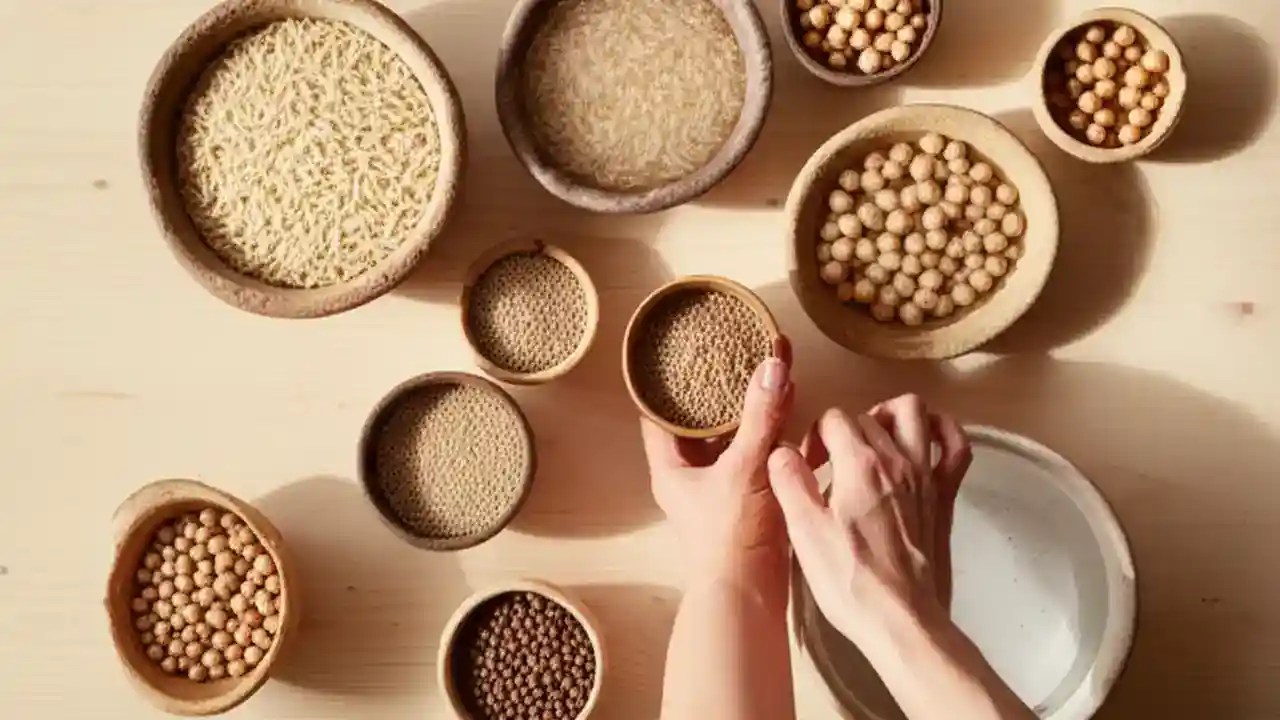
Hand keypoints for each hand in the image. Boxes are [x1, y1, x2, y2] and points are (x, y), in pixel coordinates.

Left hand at [641, 338, 793, 586]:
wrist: (750, 596)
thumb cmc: (730, 535)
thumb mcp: (745, 468)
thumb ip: (762, 416)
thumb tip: (773, 364)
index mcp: (672, 465)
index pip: (659, 411)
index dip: (669, 380)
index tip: (686, 350)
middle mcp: (693, 474)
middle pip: (704, 422)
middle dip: (726, 390)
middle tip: (742, 352)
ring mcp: (724, 488)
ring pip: (738, 440)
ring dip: (759, 413)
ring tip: (778, 375)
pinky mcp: (753, 502)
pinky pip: (766, 461)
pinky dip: (784, 443)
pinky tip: (806, 420)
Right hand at [766, 395, 971, 645]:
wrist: (901, 619)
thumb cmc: (850, 580)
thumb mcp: (804, 533)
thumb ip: (789, 482)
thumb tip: (780, 451)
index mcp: (859, 465)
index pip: (833, 419)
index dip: (814, 437)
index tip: (807, 466)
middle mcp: (897, 460)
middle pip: (867, 417)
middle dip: (843, 430)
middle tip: (829, 463)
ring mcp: (926, 475)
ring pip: (914, 412)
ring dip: (890, 415)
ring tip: (871, 438)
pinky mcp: (945, 495)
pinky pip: (956, 445)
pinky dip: (942, 430)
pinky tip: (924, 439)